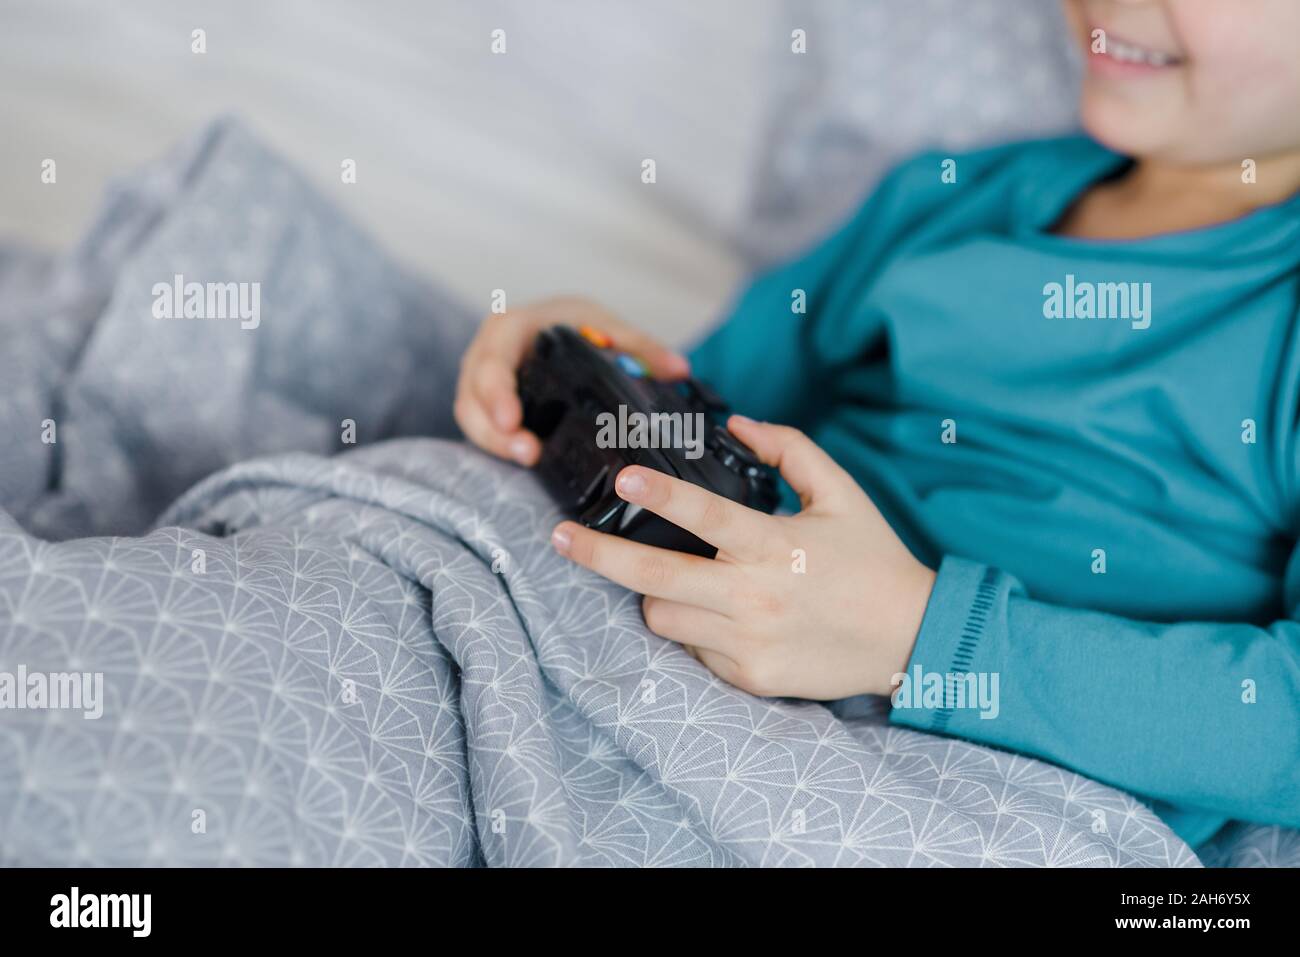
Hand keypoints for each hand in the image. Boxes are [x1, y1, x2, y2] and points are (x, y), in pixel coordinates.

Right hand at [454, 296, 688, 465]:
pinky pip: (479, 424)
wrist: (562, 325)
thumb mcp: (611, 328)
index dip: (497, 390)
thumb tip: (678, 369)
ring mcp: (483, 378)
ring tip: (528, 459)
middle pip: (474, 390)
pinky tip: (523, 458)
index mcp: (515, 325)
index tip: (513, 419)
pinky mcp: (486, 401)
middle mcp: (490, 350)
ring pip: (470, 412)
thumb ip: (643, 348)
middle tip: (526, 452)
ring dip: (494, 440)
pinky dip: (496, 443)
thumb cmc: (580, 324)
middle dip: (494, 426)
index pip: (495, 357)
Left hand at [550, 416, 936, 699]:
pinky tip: (723, 616)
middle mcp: (754, 595)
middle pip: (653, 577)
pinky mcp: (749, 677)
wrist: (909, 638)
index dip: (659, 494)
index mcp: (774, 545)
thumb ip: (790, 451)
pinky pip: (692, 650)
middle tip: (559, 537)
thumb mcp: (841, 493)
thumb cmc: (872, 559)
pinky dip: (694, 629)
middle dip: (597, 555)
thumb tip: (740, 424)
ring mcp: (748, 642)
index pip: (704, 515)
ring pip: (662, 616)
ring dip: (655, 593)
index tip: (622, 477)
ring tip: (678, 578)